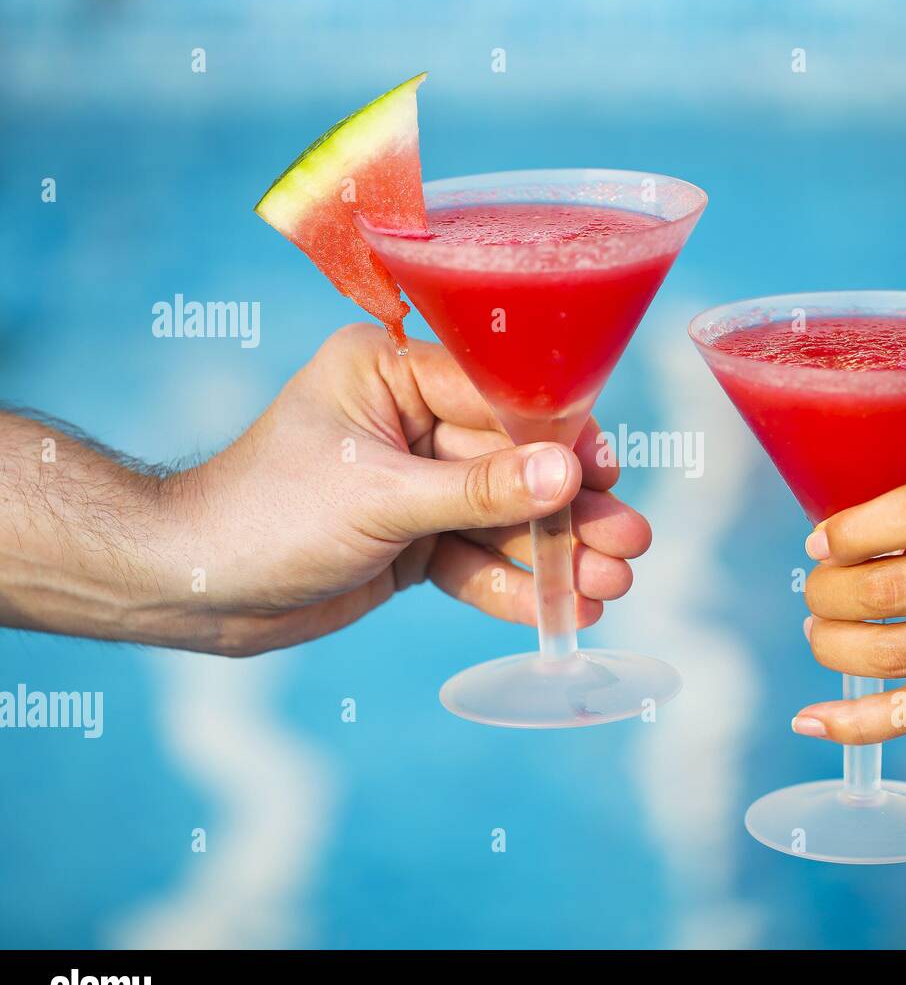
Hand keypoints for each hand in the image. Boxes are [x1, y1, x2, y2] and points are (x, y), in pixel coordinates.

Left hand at [0, 323, 647, 655]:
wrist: (194, 592)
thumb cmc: (264, 516)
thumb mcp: (379, 499)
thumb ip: (478, 491)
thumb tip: (570, 474)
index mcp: (389, 373)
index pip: (496, 393)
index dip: (557, 436)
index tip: (607, 471)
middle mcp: (408, 421)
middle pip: (510, 462)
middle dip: (567, 510)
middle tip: (632, 543)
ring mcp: (413, 483)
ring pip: (500, 516)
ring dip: (552, 555)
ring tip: (612, 588)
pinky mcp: (411, 539)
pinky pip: (473, 558)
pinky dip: (511, 585)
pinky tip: (560, 610)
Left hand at [791, 466, 905, 744]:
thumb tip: (854, 530)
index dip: (851, 528)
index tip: (821, 538)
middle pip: (891, 588)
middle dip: (827, 591)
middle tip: (815, 587)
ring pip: (896, 654)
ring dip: (833, 645)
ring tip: (818, 630)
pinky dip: (859, 721)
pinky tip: (813, 720)